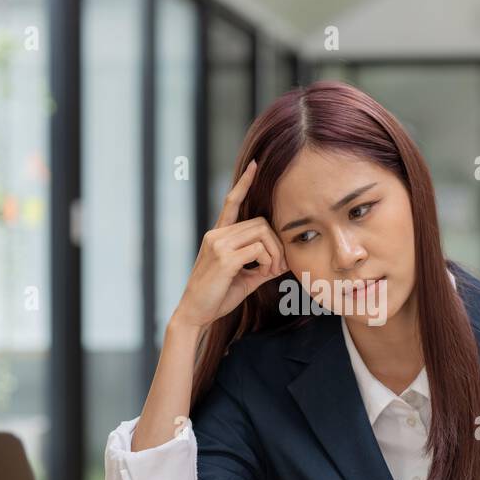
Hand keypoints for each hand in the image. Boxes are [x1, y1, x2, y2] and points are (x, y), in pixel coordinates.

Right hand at [172, 159, 287, 329]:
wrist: (195, 313)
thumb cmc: (217, 296)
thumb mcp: (244, 277)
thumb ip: (261, 265)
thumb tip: (283, 261)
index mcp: (218, 235)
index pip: (232, 202)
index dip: (244, 183)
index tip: (255, 165)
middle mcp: (216, 234)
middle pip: (260, 222)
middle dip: (276, 243)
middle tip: (278, 266)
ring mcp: (218, 244)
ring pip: (261, 232)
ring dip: (275, 253)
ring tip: (271, 271)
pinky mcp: (223, 258)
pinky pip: (258, 249)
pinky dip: (268, 261)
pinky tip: (264, 273)